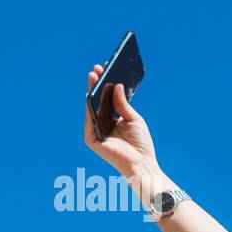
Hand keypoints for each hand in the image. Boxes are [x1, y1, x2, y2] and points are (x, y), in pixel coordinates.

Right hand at [83, 62, 159, 182]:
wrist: (141, 163)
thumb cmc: (140, 144)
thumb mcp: (133, 119)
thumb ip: (123, 103)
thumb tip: (116, 84)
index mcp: (114, 119)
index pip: (108, 99)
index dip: (108, 84)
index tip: (108, 68)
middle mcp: (103, 123)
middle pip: (99, 100)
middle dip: (99, 83)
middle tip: (98, 68)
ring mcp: (95, 130)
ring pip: (92, 106)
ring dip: (93, 90)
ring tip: (95, 74)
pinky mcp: (91, 138)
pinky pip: (89, 117)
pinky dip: (90, 105)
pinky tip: (92, 92)